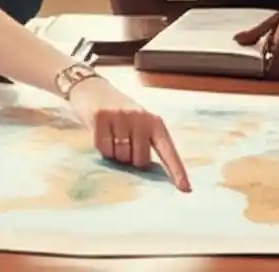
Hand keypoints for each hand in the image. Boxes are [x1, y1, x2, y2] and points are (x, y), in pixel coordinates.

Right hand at [67, 77, 190, 192]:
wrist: (93, 89)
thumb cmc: (120, 113)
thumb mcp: (139, 124)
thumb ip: (146, 142)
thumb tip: (147, 171)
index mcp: (155, 122)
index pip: (168, 150)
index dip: (177, 170)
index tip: (185, 189)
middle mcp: (141, 117)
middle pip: (140, 160)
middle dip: (131, 159)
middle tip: (124, 144)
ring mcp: (121, 116)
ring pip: (121, 156)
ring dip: (115, 153)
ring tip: (112, 136)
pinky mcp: (101, 116)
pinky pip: (103, 148)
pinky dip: (101, 147)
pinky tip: (101, 133)